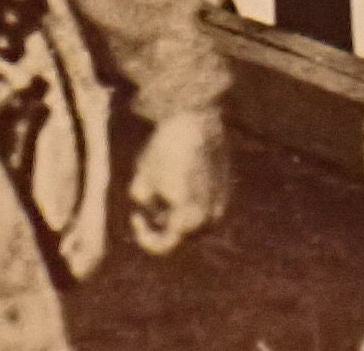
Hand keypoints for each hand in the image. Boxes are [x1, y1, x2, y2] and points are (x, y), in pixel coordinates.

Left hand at [126, 105, 228, 254]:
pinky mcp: (227, 186)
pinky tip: (182, 178)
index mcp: (189, 219)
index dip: (145, 236)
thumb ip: (144, 204)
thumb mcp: (141, 180)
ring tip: (165, 190)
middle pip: (183, 235)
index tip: (135, 218)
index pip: (164, 245)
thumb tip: (148, 209)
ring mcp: (223, 201)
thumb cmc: (166, 149)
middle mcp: (211, 216)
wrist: (196, 117)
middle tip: (150, 207)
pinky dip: (194, 201)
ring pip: (197, 221)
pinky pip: (208, 204)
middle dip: (164, 225)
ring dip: (180, 214)